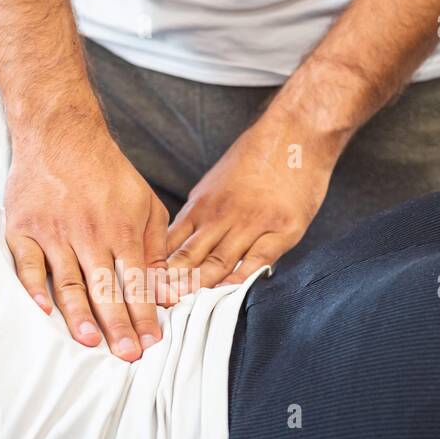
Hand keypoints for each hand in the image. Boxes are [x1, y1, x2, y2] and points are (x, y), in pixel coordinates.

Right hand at [5, 123, 169, 361]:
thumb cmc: (106, 172)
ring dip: (79, 314)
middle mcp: (89, 233)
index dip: (145, 314)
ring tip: (89, 342)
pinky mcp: (23, 228)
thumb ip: (155, 248)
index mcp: (122, 229)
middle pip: (105, 287)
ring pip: (67, 280)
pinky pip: (27, 263)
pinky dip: (33, 287)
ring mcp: (53, 231)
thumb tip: (168, 291)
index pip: (136, 281)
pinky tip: (43, 311)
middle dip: (118, 325)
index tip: (152, 342)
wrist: (60, 134)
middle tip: (127, 355)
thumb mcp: (145, 204)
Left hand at [166, 111, 333, 291]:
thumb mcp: (216, 182)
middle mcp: (221, 216)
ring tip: (182, 306)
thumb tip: (177, 242)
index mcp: (202, 206)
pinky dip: (241, 277)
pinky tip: (228, 292)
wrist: (297, 131)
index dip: (155, 269)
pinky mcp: (282, 229)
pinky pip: (257, 259)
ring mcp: (251, 223)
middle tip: (154, 306)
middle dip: (170, 284)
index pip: (170, 243)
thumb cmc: (257, 156)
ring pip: (217, 261)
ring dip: (198, 286)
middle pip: (188, 257)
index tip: (142, 289)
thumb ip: (199, 215)